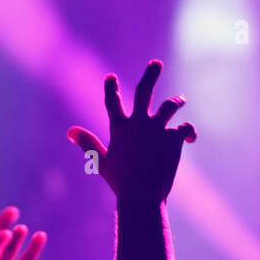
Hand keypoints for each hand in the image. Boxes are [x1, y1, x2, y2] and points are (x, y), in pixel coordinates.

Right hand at [68, 60, 196, 203]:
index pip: (112, 101)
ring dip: (176, 101)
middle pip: (144, 91)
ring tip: (180, 100)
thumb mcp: (102, 161)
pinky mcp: (173, 138)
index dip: (110, 88)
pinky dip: (189, 132)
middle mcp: (138, 122)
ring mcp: (157, 128)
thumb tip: (70, 131)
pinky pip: (185, 128)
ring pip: (169, 105)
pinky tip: (190, 138)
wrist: (142, 194)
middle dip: (151, 74)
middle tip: (156, 64)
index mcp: (119, 127)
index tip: (110, 77)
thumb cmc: (120, 182)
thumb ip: (88, 143)